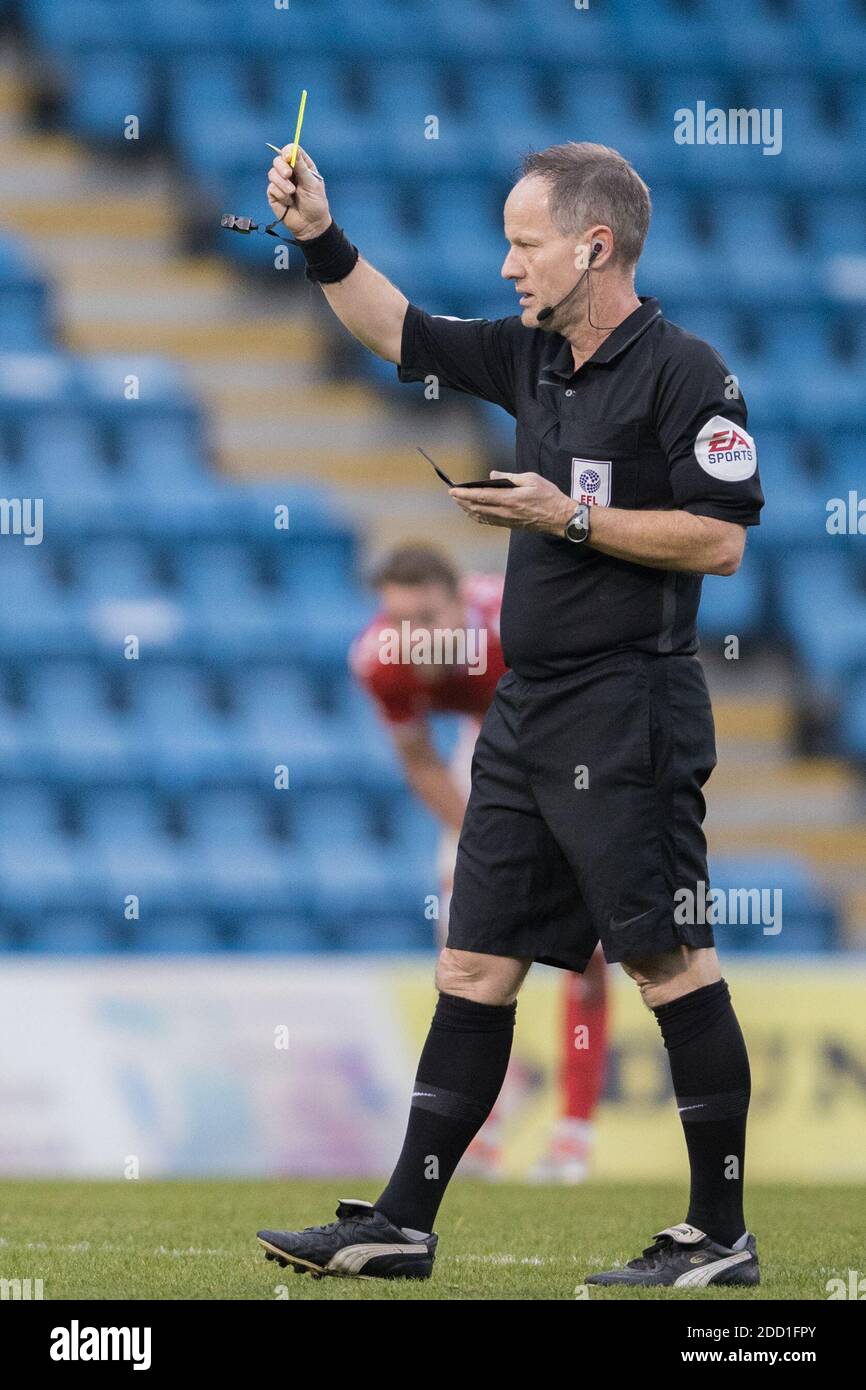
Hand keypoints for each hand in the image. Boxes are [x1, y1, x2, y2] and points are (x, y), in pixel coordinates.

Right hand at [267, 144, 330, 240]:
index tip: (288, 157)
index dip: (288, 151)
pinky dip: (280, 195)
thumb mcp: (312, 184)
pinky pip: (271, 188)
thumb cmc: (315, 204)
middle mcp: (290, 172)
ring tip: (292, 193)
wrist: (311, 225)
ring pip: (272, 173)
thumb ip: (302, 167)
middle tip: (288, 175)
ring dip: (282, 184)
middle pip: (278, 159)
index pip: (292, 150)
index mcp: (302, 166)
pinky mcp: (274, 194)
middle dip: (282, 167)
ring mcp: (281, 183)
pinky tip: (288, 202)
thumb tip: (293, 150)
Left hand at [449, 471, 574, 535]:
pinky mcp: (509, 525)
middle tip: (452, 494)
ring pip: (480, 515)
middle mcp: (505, 511)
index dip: (464, 493)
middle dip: (462, 501)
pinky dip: (477, 516)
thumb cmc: (548, 496)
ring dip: (467, 509)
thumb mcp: (531, 479)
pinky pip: (488, 521)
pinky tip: (472, 512)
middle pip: (476, 507)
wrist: (559, 518)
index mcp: (510, 499)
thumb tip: (492, 475)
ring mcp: (506, 520)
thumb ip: (509, 477)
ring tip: (458, 502)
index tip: (453, 490)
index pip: (480, 496)